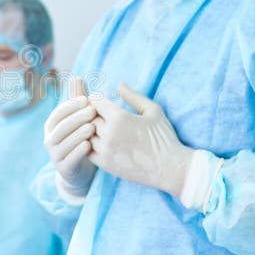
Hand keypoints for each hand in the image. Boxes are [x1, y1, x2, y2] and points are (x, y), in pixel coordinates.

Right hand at [43, 77, 97, 196]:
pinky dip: (78, 152)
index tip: (86, 99)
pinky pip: (69, 159)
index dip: (70, 106)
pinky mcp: (63, 169)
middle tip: (92, 111)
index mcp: (51, 126)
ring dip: (78, 134)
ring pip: (64, 143)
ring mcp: (55, 156)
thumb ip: (77, 100)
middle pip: (61, 127)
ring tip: (92, 127)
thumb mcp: (78, 120)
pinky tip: (89, 145)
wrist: (78, 171)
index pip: (58, 113)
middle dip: (76, 118)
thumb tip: (77, 77)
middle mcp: (49, 140)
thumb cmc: (79, 139)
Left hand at [89, 83, 196, 198]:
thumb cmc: (164, 137)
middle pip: (87, 116)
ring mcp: (105, 150)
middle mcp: (109, 133)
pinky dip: (87, 143)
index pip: (95, 101)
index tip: (100, 100)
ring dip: (88, 128)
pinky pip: (86, 149)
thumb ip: (134, 96)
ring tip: (96, 126)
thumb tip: (119, 85)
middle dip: (90, 112)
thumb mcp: (153, 111)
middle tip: (95, 112)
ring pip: (84, 133)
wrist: (169, 169)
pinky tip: (96, 140)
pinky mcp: (104, 164)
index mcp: (120, 118)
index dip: (96, 99)